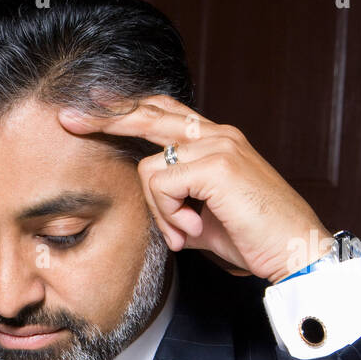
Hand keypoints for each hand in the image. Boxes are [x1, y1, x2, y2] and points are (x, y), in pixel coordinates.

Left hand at [58, 95, 331, 281]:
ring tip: (186, 233)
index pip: (163, 112)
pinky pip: (161, 187)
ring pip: (149, 169)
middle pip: (147, 113)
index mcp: (216, 141)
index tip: (89, 107)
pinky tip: (193, 231)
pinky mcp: (216, 164)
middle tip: (66, 119)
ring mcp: (218, 145)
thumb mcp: (201, 218)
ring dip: (158, 211)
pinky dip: (169, 216)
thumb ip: (175, 202)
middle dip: (104, 118)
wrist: (294, 252)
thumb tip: (152, 207)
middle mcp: (217, 134)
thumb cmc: (253, 240)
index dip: (126, 108)